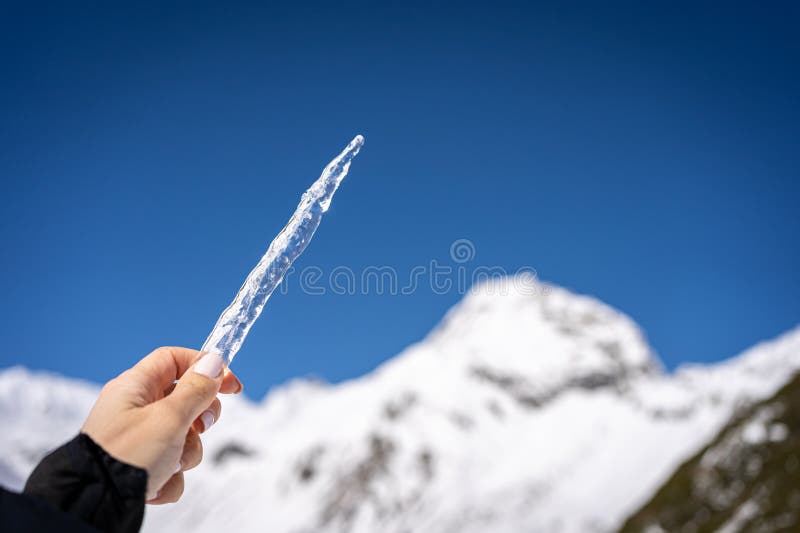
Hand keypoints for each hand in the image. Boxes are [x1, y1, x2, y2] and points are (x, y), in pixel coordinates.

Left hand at [81, 347, 242, 503]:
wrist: (94, 505)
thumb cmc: (126, 456)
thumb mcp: (169, 417)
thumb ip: (196, 389)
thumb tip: (214, 363)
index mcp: (135, 387)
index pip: (175, 359)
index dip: (205, 366)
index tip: (231, 384)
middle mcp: (136, 410)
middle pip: (185, 398)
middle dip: (200, 417)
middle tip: (200, 427)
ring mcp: (139, 439)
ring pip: (183, 435)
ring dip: (187, 451)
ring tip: (171, 463)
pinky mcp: (141, 466)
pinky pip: (172, 462)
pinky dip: (172, 475)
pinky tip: (158, 483)